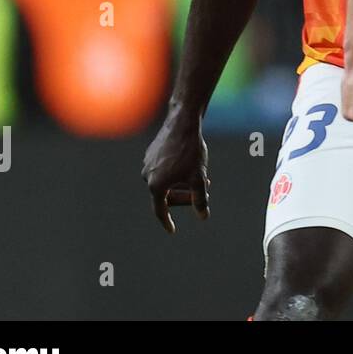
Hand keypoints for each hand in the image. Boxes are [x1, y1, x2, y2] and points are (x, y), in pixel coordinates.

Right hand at [141, 109, 210, 233]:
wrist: (182, 123)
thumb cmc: (191, 151)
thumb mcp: (199, 177)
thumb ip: (200, 199)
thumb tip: (203, 216)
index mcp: (156, 185)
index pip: (161, 210)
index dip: (167, 221)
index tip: (172, 230)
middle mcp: (147, 176)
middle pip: (166, 195)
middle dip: (185, 197)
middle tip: (205, 193)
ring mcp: (147, 164)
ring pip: (166, 182)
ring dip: (182, 184)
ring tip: (202, 178)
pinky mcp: (150, 154)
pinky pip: (162, 170)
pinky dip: (176, 173)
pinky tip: (190, 166)